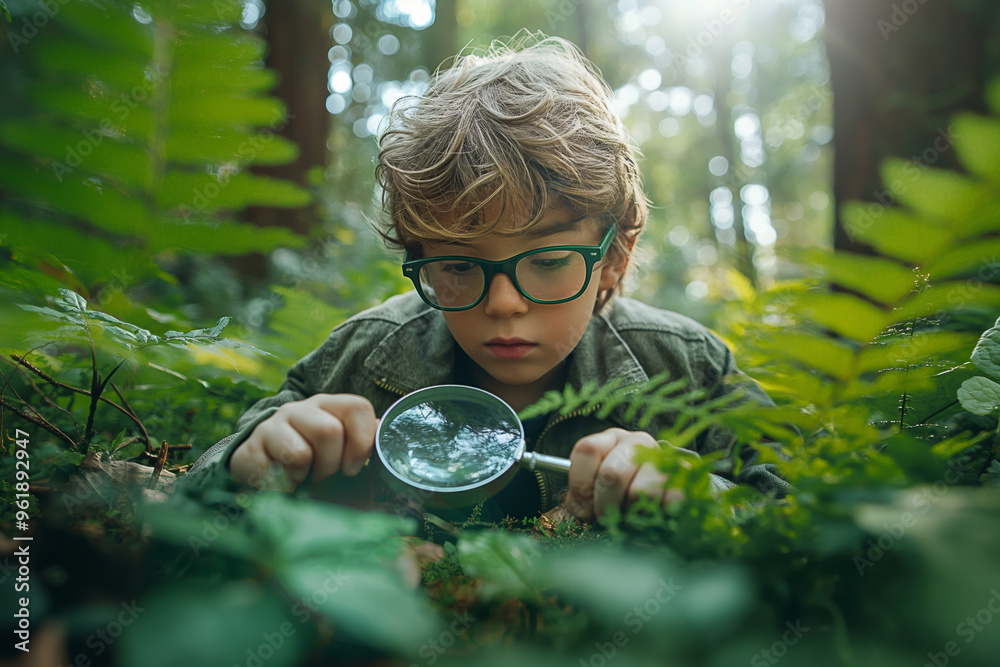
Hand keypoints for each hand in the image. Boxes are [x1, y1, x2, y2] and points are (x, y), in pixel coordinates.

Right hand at [229, 394, 376, 489]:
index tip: (354, 468)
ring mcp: (272, 427)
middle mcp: (299, 409)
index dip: (362, 440)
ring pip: (301, 453)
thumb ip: (366, 446)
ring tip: (301, 477)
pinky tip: (281, 484)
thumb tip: (395, 446)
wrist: (262, 473)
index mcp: (328, 406)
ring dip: (306, 476)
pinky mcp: (249, 449)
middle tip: (323, 475)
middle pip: (329, 431)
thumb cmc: (313, 465)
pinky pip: (273, 474)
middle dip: (331, 464)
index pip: (358, 407)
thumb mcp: (342, 454)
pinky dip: (283, 489)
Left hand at [566, 428, 685, 520]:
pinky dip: (656, 520)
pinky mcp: (687, 478)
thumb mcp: (596, 492)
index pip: (587, 450)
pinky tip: (653, 520)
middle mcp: (637, 441)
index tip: (583, 507)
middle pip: (611, 474)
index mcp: (610, 439)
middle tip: (608, 520)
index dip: (580, 485)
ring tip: (632, 522)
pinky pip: (668, 503)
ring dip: (631, 517)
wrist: (667, 500)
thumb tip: (580, 509)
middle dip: (605, 507)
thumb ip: (583, 496)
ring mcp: (663, 458)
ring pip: (639, 492)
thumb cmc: (623, 497)